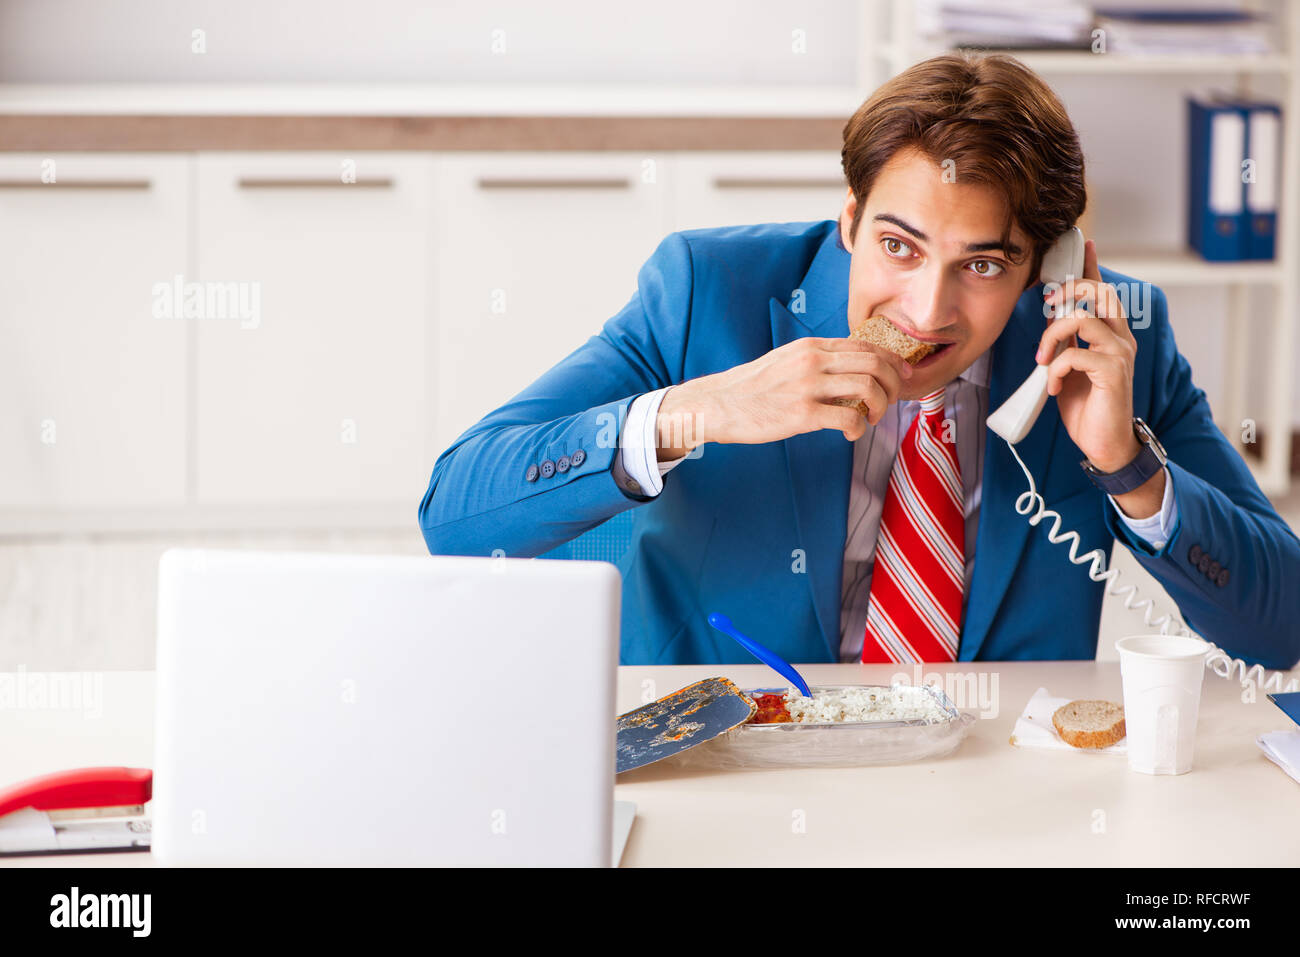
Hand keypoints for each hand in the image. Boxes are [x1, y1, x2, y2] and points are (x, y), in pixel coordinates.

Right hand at [655, 335, 913, 455]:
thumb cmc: (752, 388)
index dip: (892, 361)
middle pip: (874, 364)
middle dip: (893, 385)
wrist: (717, 404)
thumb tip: (851, 371)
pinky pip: (849, 418)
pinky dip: (859, 428)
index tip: (901, 376)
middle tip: (890, 403)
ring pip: (868, 389)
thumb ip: (817, 361)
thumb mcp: (786, 361)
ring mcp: (807, 387)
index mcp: (811, 347)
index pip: (866, 346)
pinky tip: (851, 434)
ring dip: (880, 407)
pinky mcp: (801, 414)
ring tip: (871, 419)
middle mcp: (812, 361)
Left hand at [1035, 239, 1140, 472]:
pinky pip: (1076, 355)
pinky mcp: (1113, 373)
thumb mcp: (1069, 368)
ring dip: (1052, 337)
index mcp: (1111, 335)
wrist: (1104, 444)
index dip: (1093, 266)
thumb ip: (1066, 342)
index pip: (1105, 292)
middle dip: (1068, 292)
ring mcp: (1119, 354)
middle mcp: (1121, 339)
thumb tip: (1051, 317)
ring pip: (1083, 319)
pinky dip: (1055, 369)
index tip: (1083, 244)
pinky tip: (1051, 387)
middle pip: (1101, 292)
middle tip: (1047, 309)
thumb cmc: (1087, 407)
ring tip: (1042, 361)